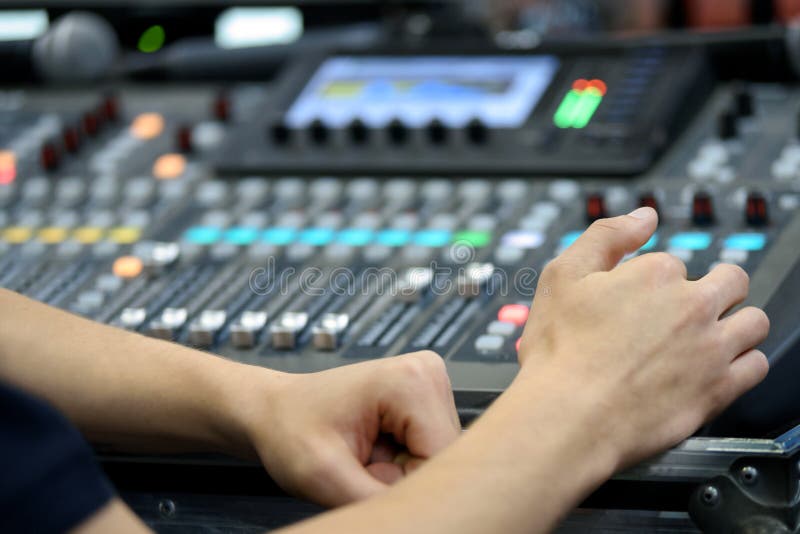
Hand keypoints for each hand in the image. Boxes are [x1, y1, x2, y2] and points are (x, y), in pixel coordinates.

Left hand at [228, 351, 459, 506]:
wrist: (275, 411)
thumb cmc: (290, 429)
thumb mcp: (326, 476)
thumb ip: (380, 503)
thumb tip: (421, 518)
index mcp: (412, 381)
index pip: (443, 462)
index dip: (405, 487)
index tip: (365, 480)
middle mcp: (429, 375)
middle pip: (445, 459)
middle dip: (404, 479)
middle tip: (361, 468)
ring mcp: (431, 385)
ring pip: (440, 460)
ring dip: (403, 474)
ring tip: (366, 459)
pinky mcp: (427, 401)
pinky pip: (432, 453)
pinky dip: (403, 466)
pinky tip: (375, 454)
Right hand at [517, 207, 769, 466]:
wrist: (568, 415)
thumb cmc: (560, 351)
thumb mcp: (563, 275)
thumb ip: (606, 236)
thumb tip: (644, 216)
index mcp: (656, 274)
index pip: (673, 263)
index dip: (655, 279)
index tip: (640, 299)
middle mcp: (692, 305)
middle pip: (731, 281)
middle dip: (716, 287)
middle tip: (691, 308)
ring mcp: (710, 347)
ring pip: (754, 321)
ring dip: (738, 322)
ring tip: (712, 335)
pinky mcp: (719, 389)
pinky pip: (758, 366)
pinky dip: (745, 363)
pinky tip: (721, 366)